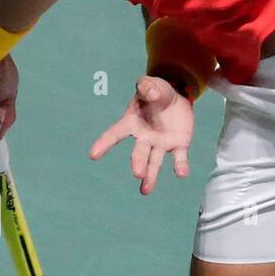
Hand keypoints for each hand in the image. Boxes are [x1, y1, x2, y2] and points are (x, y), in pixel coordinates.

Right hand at [89, 76, 193, 194]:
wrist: (176, 98)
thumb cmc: (156, 92)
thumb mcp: (150, 85)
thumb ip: (147, 86)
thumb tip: (150, 93)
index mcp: (131, 123)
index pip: (114, 134)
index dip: (104, 144)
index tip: (93, 155)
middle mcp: (144, 137)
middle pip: (138, 153)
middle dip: (137, 163)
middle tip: (137, 173)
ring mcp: (161, 143)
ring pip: (155, 161)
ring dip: (151, 175)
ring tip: (145, 190)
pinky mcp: (179, 144)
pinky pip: (179, 157)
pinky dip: (180, 166)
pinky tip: (181, 173)